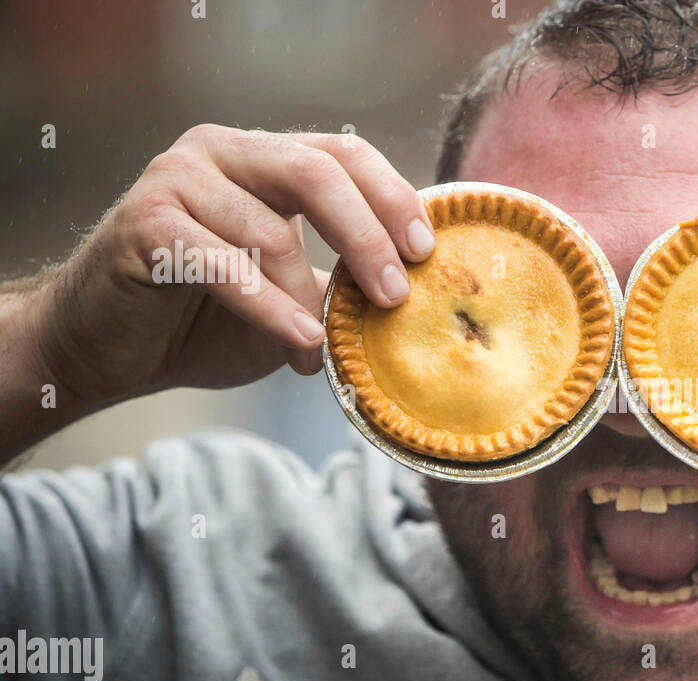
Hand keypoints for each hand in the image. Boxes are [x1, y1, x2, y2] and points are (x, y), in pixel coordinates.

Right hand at [28, 124, 434, 406]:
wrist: (112, 349)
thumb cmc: (207, 320)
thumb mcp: (292, 295)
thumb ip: (339, 281)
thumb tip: (412, 295)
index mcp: (264, 158)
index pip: (344, 154)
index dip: (392, 197)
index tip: (426, 251)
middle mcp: (221, 153)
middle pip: (316, 174)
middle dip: (367, 237)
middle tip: (395, 295)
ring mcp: (176, 180)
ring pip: (271, 233)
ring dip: (306, 302)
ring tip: (318, 350)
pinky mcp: (143, 223)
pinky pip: (223, 265)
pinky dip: (269, 309)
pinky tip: (299, 343)